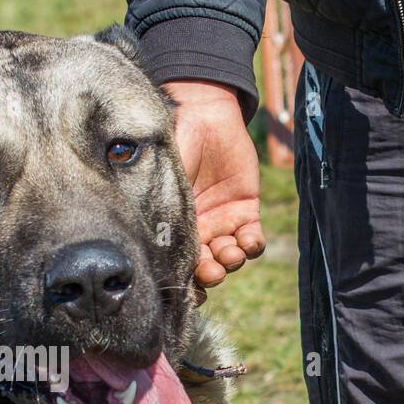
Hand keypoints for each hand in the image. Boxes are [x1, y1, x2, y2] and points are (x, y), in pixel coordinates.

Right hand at [164, 80, 264, 286]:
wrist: (203, 115)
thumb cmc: (175, 145)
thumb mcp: (160, 182)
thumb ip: (159, 213)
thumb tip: (151, 250)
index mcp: (174, 226)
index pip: (178, 263)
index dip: (184, 281)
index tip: (187, 288)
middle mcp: (198, 230)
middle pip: (205, 267)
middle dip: (210, 275)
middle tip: (211, 271)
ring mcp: (222, 222)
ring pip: (229, 257)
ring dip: (230, 261)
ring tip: (230, 252)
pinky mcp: (246, 210)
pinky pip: (253, 239)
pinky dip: (252, 246)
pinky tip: (247, 241)